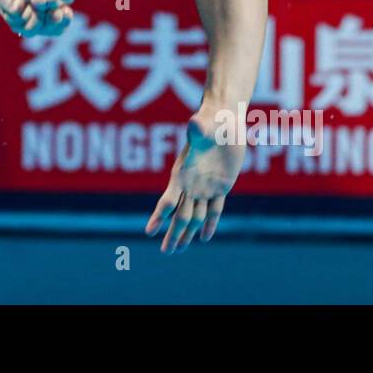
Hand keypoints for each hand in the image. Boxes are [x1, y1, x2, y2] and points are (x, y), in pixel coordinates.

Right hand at [145, 111, 245, 252]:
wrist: (223, 120)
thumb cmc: (210, 120)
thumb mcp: (203, 125)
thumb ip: (198, 128)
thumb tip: (194, 123)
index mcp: (182, 173)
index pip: (168, 200)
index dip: (158, 216)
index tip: (148, 232)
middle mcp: (191, 183)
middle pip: (180, 214)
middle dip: (173, 234)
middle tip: (166, 252)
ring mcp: (205, 186)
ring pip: (195, 215)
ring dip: (188, 233)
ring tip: (180, 249)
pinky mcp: (221, 186)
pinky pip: (215, 209)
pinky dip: (210, 224)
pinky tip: (205, 237)